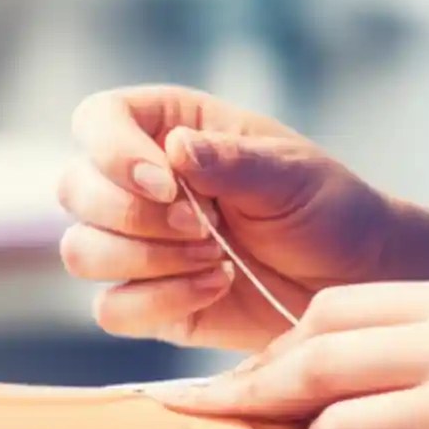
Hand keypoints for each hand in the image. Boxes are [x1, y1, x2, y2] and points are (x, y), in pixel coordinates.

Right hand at [60, 85, 408, 350]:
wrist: (354, 282)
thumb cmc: (327, 210)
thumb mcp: (290, 174)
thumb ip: (231, 161)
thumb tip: (173, 148)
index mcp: (167, 128)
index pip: (96, 120)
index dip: (113, 152)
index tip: (168, 184)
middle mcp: (138, 183)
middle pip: (74, 189)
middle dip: (135, 216)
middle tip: (206, 227)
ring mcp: (136, 245)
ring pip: (81, 252)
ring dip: (146, 259)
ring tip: (216, 257)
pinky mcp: (147, 301)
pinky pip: (111, 309)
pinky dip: (158, 301)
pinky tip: (214, 288)